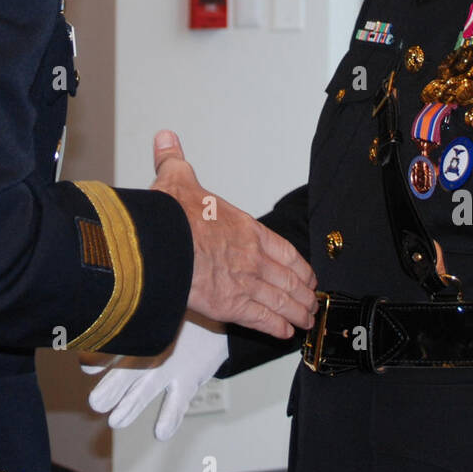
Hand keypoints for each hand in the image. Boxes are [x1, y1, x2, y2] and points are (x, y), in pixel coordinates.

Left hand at [83, 315, 229, 439]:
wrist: (217, 315)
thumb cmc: (171, 319)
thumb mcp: (150, 316)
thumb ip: (121, 331)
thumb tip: (84, 353)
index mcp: (142, 331)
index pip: (115, 344)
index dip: (99, 356)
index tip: (87, 368)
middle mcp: (155, 348)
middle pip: (129, 369)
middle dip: (113, 387)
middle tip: (96, 404)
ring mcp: (173, 365)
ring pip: (148, 388)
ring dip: (132, 405)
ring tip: (116, 421)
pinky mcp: (190, 378)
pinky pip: (179, 401)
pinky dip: (171, 417)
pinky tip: (161, 433)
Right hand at [151, 130, 316, 338]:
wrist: (160, 242)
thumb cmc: (171, 215)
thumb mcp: (176, 178)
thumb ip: (174, 160)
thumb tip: (166, 139)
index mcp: (245, 228)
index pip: (283, 249)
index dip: (299, 264)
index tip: (308, 274)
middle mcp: (251, 257)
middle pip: (288, 278)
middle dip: (303, 293)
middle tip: (312, 303)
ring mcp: (243, 283)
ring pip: (280, 301)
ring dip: (296, 312)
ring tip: (306, 321)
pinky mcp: (230, 306)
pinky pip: (261, 319)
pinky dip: (276, 327)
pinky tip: (284, 333)